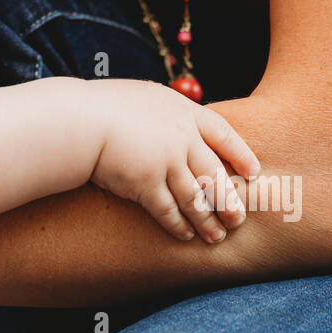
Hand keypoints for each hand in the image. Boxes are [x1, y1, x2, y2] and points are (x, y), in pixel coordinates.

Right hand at [90, 80, 259, 242]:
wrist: (77, 120)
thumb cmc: (104, 106)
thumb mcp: (144, 97)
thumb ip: (167, 113)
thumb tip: (179, 125)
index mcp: (183, 112)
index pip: (224, 134)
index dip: (241, 155)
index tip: (253, 173)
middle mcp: (181, 138)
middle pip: (215, 174)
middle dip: (229, 200)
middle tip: (239, 219)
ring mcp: (165, 162)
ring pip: (196, 198)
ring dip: (208, 220)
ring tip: (216, 236)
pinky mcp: (145, 185)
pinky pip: (168, 211)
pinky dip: (179, 225)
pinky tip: (186, 234)